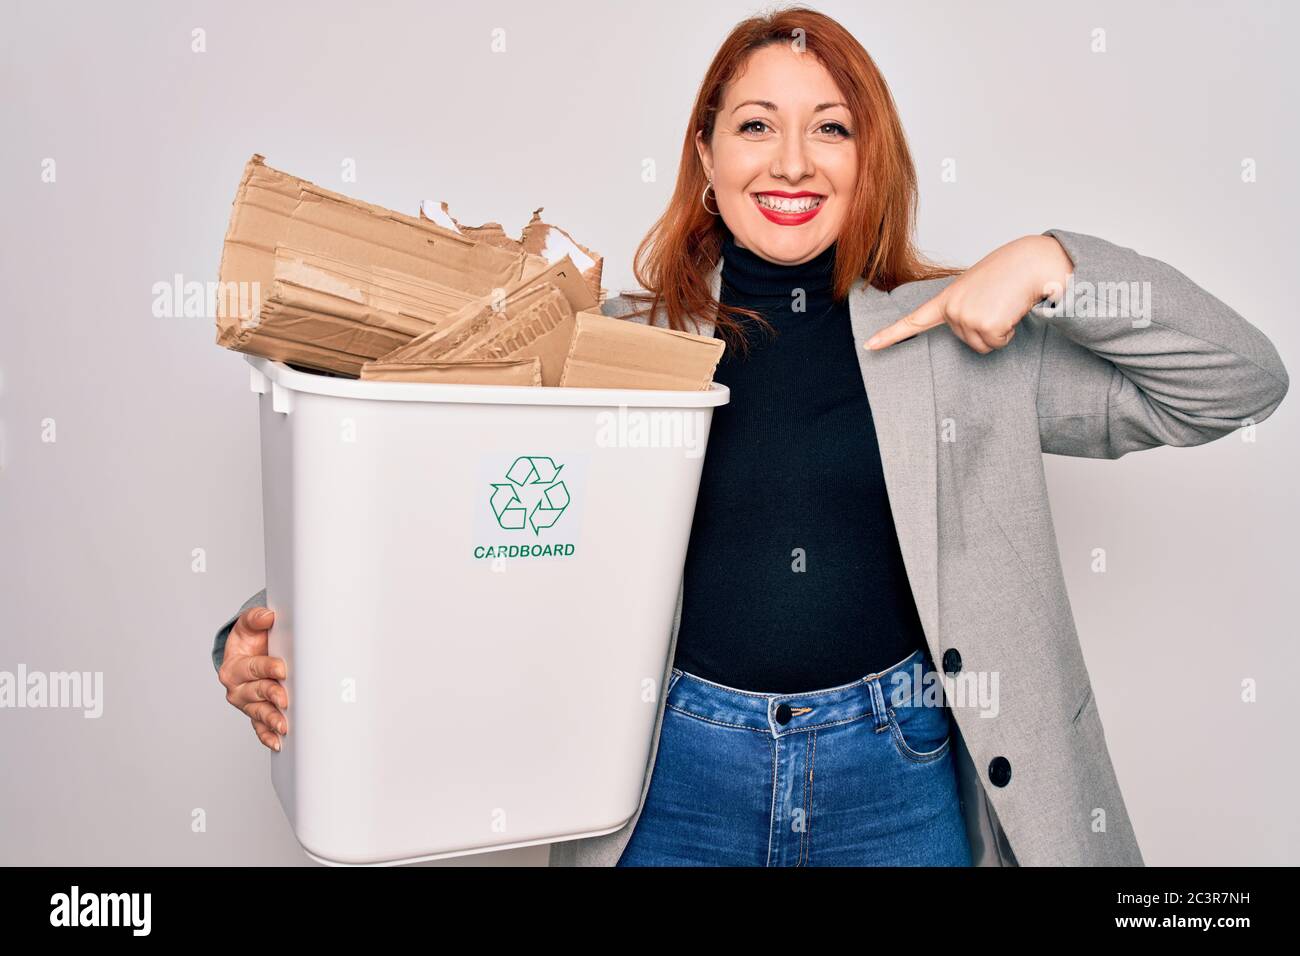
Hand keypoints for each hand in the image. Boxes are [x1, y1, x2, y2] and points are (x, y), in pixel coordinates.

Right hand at [217, 606, 288, 751]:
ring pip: (259, 712)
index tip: (282, 669)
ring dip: (271, 719)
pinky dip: (267, 735)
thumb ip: (256, 618)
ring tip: (283, 725)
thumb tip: (267, 616)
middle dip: (271, 695)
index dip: (267, 668)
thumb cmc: (250, 640)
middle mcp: (238, 689)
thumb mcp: (249, 624)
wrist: (248, 654)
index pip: (252, 668)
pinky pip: (259, 727)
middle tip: (284, 699)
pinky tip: (277, 742)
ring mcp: (247, 703)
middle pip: (256, 692)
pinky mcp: (256, 713)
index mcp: (234, 667)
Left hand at [864, 235, 1073, 353]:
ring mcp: (965, 317)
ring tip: (1004, 305)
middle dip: (987, 327)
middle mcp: (951, 309)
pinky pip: (997, 343)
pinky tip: (1011, 309)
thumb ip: (966, 305)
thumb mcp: (977, 287)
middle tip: (997, 302)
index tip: (869, 347)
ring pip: (983, 346)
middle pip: (967, 342)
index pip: (913, 320)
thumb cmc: (1009, 271)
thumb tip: (975, 323)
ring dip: (999, 330)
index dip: (890, 336)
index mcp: (947, 299)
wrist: (1031, 261)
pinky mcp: (984, 325)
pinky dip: (1009, 331)